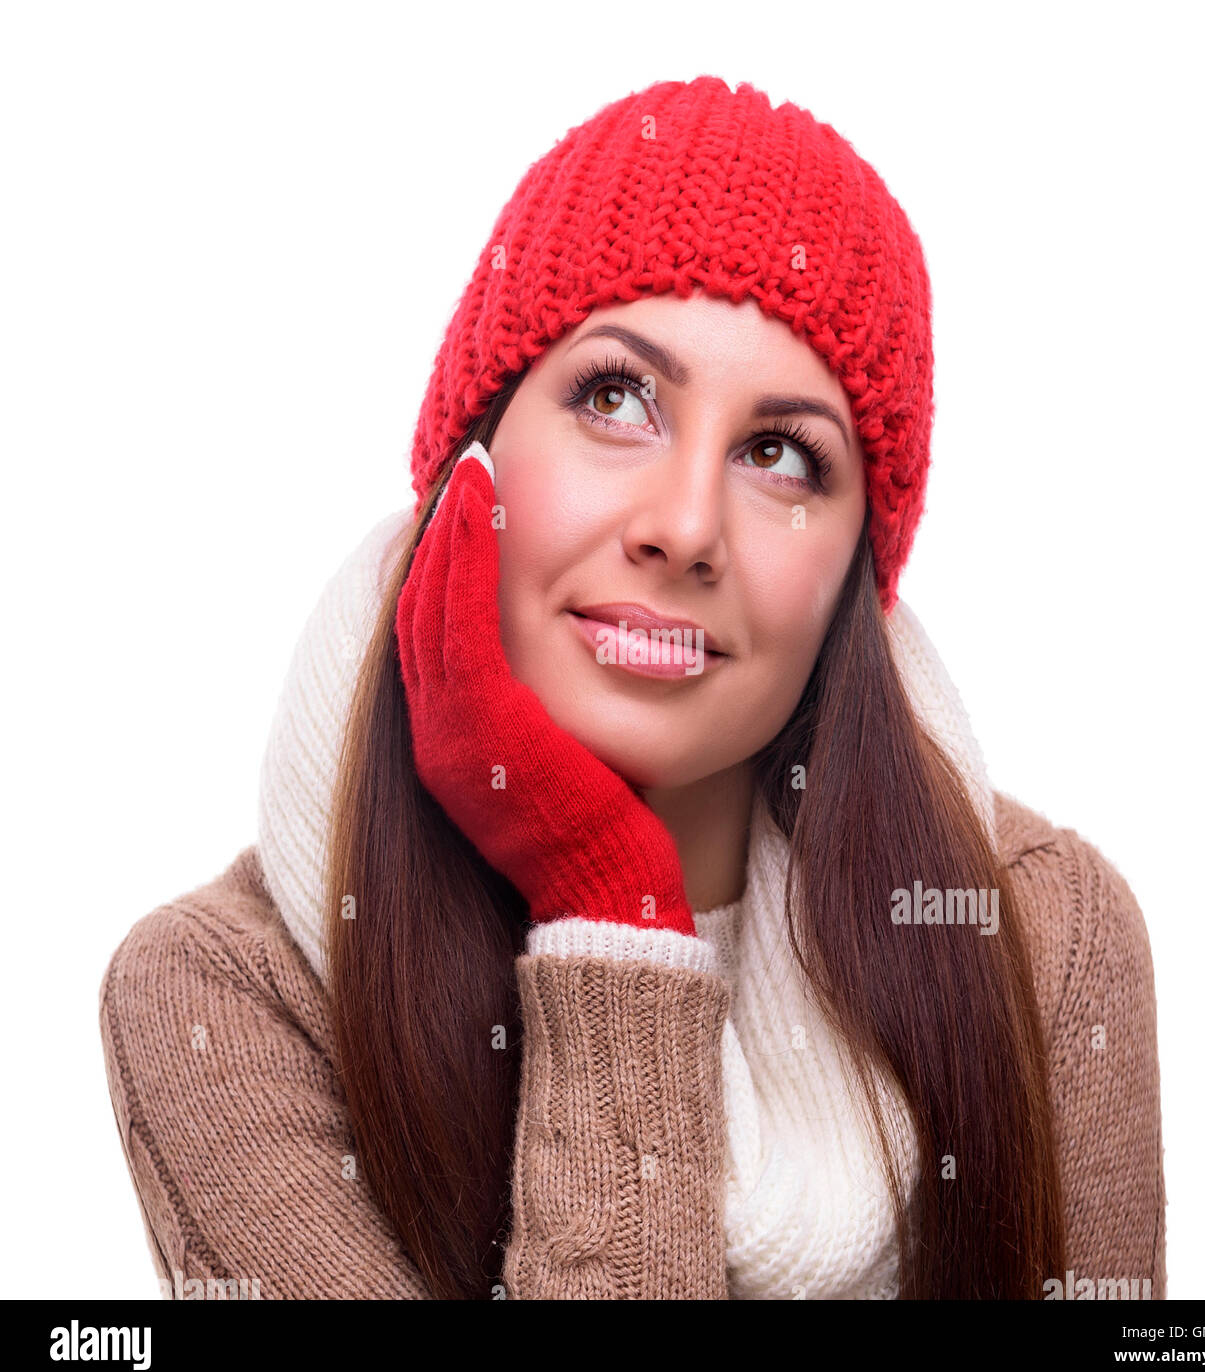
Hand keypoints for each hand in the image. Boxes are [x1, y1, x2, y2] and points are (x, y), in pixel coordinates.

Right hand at [394, 443, 695, 933]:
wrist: (608, 897)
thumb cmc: (604, 830)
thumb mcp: (566, 758)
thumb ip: (547, 711)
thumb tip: (577, 658)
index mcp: (455, 739)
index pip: (439, 632)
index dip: (445, 565)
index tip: (469, 509)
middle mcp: (438, 732)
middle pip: (425, 608)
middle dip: (441, 535)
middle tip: (463, 469)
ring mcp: (450, 729)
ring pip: (435, 605)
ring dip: (450, 530)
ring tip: (469, 468)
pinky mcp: (480, 724)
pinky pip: (463, 622)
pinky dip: (465, 560)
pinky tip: (482, 507)